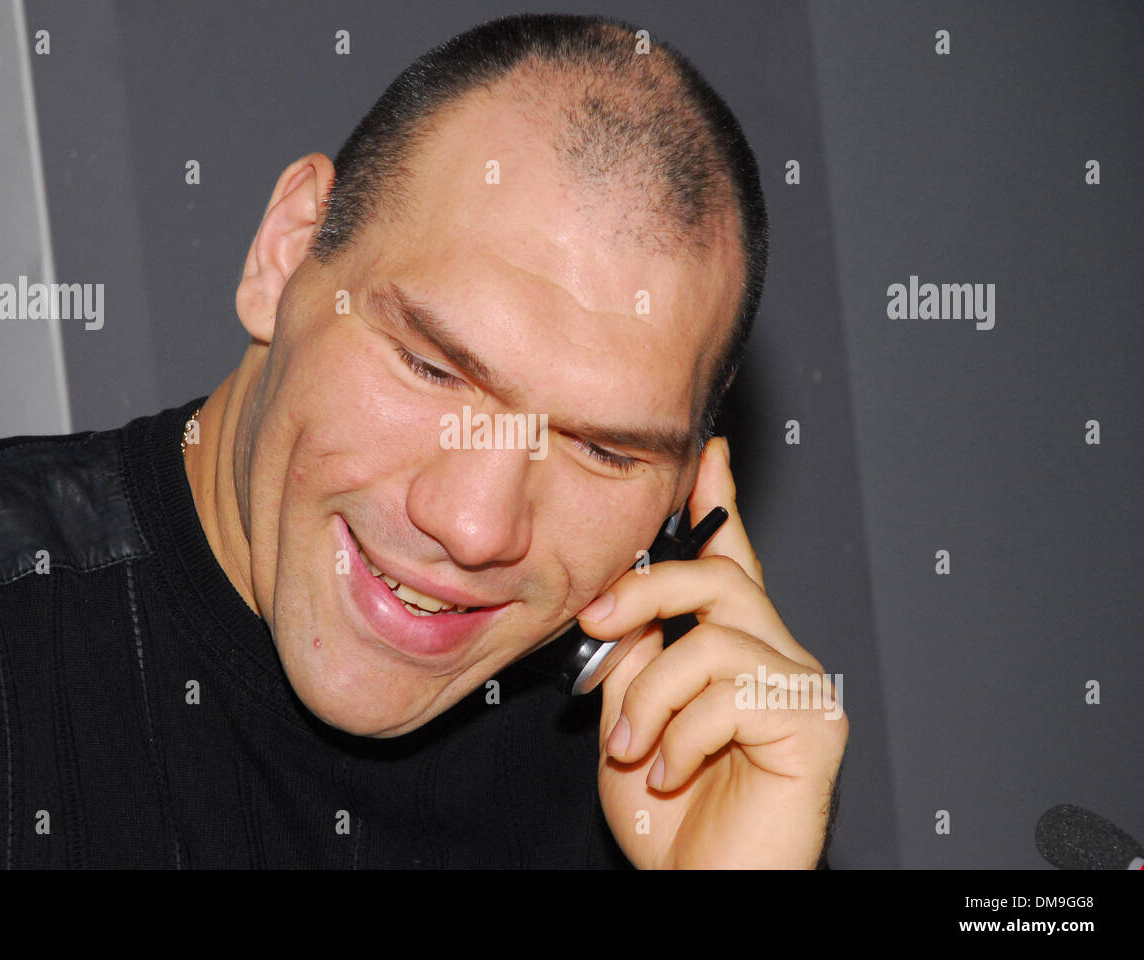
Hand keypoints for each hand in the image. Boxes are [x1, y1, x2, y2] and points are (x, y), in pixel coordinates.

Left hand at [579, 436, 848, 867]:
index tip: (705, 454)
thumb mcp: (629, 720)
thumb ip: (633, 658)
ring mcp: (803, 690)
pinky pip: (730, 692)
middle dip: (646, 592)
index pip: (730, 563)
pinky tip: (674, 772)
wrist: (699, 889)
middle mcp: (778, 660)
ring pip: (714, 638)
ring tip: (635, 746)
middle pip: (720, 579)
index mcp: (734, 654)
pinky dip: (681, 735)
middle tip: (597, 620)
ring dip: (652, 695)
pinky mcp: (815, 724)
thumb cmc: (670, 820)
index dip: (720, 504)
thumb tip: (623, 605)